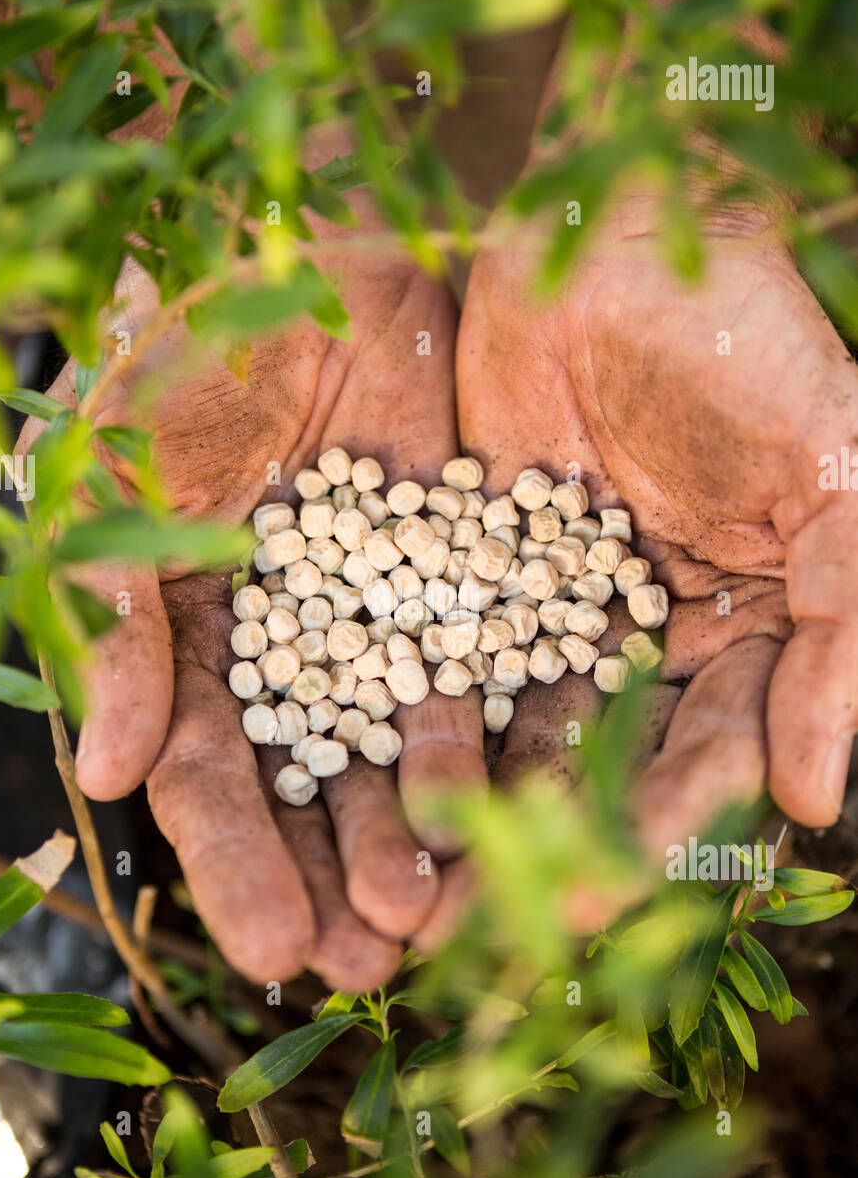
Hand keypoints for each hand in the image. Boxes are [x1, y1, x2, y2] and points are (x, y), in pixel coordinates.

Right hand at [20, 211, 484, 989]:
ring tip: (446, 919)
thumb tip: (108, 773)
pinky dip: (500, 734)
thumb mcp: (121, 478)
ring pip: (400, 746)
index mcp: (193, 641)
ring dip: (419, 834)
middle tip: (370, 970)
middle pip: (311, 787)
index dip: (237, 862)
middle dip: (333, 877)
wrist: (309, 250)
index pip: (211, 773)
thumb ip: (115, 620)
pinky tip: (525, 806)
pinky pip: (488, 665)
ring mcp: (383, 617)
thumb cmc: (188, 353)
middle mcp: (292, 649)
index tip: (272, 950)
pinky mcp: (467, 576)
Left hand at [457, 195, 857, 903]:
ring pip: (516, 737)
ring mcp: (557, 617)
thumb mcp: (838, 479)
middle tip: (485, 937)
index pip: (710, 755)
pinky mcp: (472, 579)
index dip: (665, 824)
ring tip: (412, 902)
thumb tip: (817, 801)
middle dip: (551, 851)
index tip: (608, 890)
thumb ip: (844, 631)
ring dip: (474, 818)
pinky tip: (367, 791)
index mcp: (753, 638)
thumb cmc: (751, 345)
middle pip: (605, 770)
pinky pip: (445, 664)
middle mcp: (653, 647)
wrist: (617, 240)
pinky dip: (415, 728)